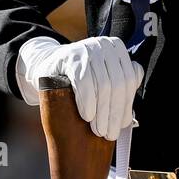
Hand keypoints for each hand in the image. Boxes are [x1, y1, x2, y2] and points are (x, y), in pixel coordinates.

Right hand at [16, 35, 142, 140]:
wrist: (48, 67)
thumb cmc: (79, 78)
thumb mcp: (101, 80)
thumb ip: (118, 92)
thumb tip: (129, 118)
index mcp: (116, 48)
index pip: (129, 79)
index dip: (127, 104)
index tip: (122, 125)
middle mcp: (104, 45)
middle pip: (117, 83)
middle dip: (114, 112)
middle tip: (110, 134)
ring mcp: (87, 48)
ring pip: (103, 84)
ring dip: (102, 112)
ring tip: (99, 130)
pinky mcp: (69, 56)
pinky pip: (83, 81)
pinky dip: (87, 101)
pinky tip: (87, 117)